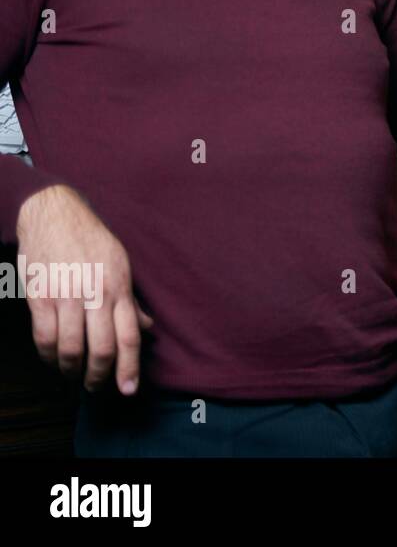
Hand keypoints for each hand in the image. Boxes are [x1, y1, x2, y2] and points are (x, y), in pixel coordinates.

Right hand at [15, 185, 153, 394]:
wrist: (55, 214)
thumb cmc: (92, 240)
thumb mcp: (120, 264)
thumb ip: (130, 300)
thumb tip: (147, 326)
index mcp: (120, 287)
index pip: (129, 337)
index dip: (129, 368)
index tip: (128, 390)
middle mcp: (96, 294)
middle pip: (102, 348)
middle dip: (100, 376)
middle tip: (97, 386)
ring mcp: (66, 296)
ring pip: (71, 348)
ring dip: (72, 369)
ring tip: (73, 375)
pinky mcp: (40, 297)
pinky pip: (44, 337)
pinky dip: (48, 356)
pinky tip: (53, 359)